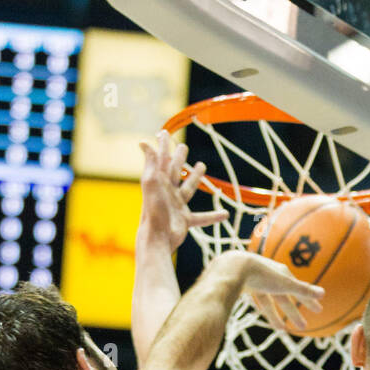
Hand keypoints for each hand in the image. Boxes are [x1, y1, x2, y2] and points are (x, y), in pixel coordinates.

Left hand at [138, 130, 226, 252]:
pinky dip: (213, 216)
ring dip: (195, 178)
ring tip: (202, 167)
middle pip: (174, 170)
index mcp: (159, 181)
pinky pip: (201, 218)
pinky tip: (225, 214)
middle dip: (179, 158)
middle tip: (183, 147)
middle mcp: (167, 191)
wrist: (158, 237)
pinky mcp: (185, 220)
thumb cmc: (153, 210)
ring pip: (188, 188)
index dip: (162, 145)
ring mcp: (177, 205)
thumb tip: (144, 142)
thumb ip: (151, 163)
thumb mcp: (151, 183)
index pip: (162, 158)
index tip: (163, 132)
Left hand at [242, 252, 324, 331]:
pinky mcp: (243, 286)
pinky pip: (257, 301)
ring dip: (277, 316)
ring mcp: (256, 281)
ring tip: (283, 331)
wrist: (233, 269)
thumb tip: (324, 294)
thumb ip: (303, 290)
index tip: (319, 311)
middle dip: (294, 313)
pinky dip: (264, 310)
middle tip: (303, 327)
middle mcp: (270, 275)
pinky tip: (265, 317)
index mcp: (281, 273)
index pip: (299, 289)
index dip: (308, 300)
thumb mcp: (284, 284)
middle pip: (284, 298)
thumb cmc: (261, 275)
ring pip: (270, 302)